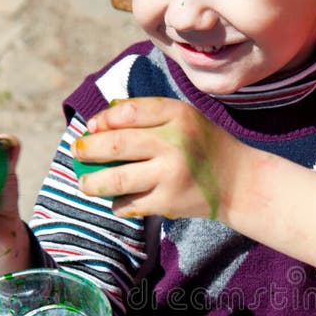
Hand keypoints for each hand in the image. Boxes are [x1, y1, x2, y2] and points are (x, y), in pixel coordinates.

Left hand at [76, 96, 315, 271]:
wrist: (239, 183)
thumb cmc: (204, 146)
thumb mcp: (184, 118)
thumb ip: (147, 114)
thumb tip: (97, 123)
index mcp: (178, 115)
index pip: (127, 112)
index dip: (103, 120)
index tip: (92, 127)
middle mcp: (174, 143)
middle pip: (115, 144)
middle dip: (88, 150)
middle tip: (77, 152)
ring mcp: (170, 176)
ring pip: (116, 180)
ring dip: (92, 183)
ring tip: (85, 183)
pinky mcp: (168, 203)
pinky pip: (129, 203)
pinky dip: (118, 203)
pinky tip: (119, 200)